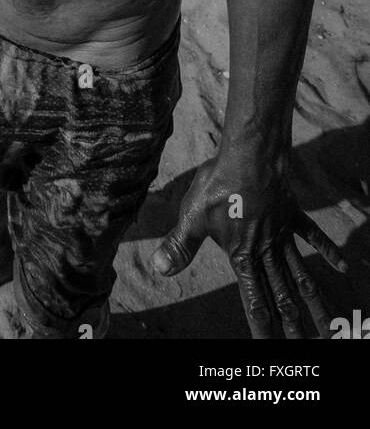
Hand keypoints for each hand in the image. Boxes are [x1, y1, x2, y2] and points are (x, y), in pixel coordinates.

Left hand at [152, 155, 346, 337]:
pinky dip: (328, 251)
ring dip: (314, 301)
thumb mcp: (192, 217)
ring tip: (328, 326)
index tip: (272, 348)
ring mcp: (282, 233)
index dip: (262, 327)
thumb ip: (180, 247)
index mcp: (243, 256)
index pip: (254, 301)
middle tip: (306, 346)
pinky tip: (343, 266)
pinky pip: (314, 236)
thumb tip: (159, 269)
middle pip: (283, 295)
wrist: (250, 155)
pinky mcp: (292, 214)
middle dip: (294, 324)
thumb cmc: (219, 185)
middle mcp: (267, 251)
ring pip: (301, 274)